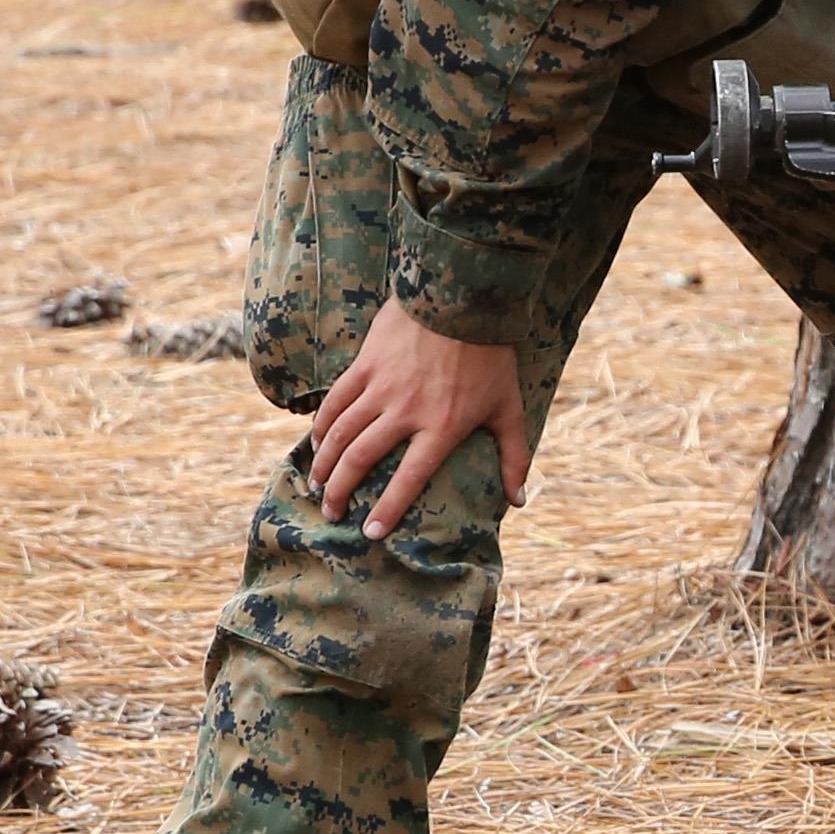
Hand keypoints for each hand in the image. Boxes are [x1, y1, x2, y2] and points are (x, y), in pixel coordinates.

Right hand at [304, 302, 531, 541]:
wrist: (465, 299)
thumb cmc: (490, 357)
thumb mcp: (508, 409)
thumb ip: (514, 457)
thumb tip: (518, 502)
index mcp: (442, 426)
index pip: (409, 479)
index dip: (388, 509)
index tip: (371, 534)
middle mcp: (407, 411)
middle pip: (362, 459)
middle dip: (341, 491)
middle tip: (331, 513)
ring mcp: (382, 386)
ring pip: (341, 432)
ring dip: (325, 463)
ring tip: (316, 485)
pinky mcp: (366, 364)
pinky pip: (336, 400)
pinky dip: (322, 425)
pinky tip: (316, 443)